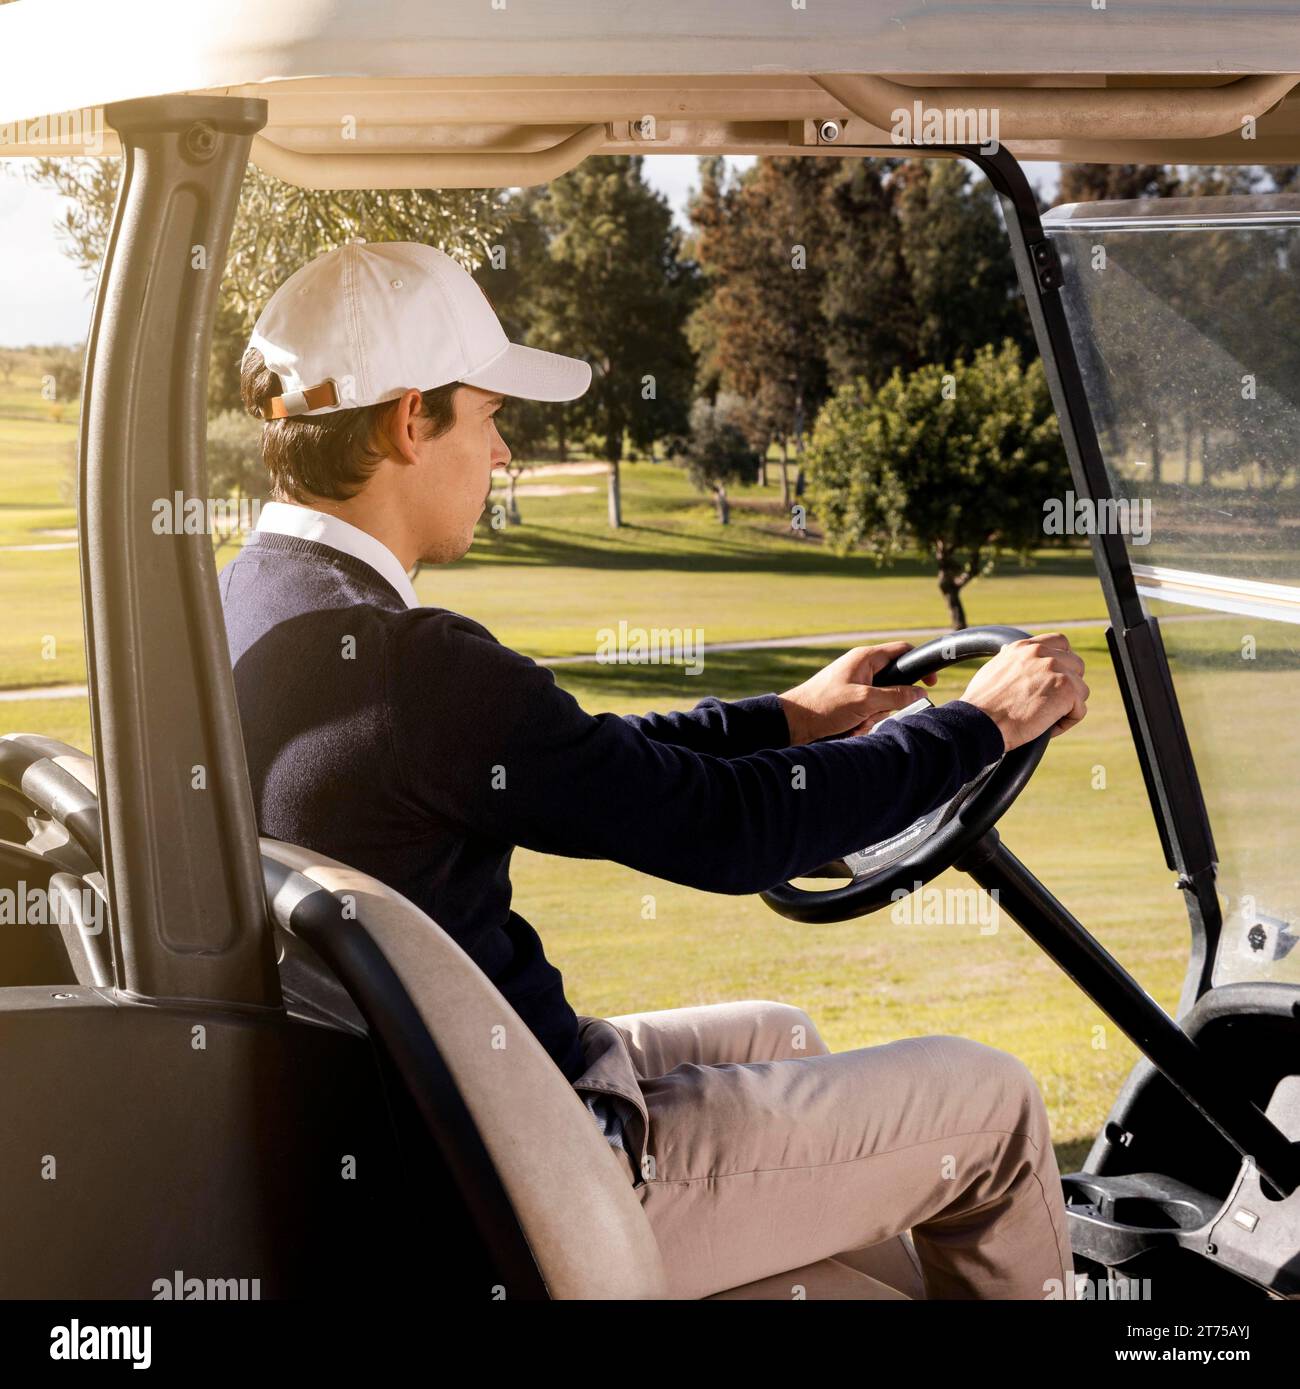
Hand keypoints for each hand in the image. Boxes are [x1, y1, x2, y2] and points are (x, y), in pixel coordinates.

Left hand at [778, 642, 937, 744]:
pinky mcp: (848, 701)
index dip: (919, 664)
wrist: (793, 722)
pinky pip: (867, 712)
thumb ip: (895, 695)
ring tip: (856, 723)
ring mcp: (854, 684)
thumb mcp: (864, 701)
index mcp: (865, 657)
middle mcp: (861, 668)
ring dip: (873, 716)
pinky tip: (848, 728)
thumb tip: (920, 692)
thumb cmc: (824, 705)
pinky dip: (862, 723)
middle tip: (874, 712)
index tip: (931, 681)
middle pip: (893, 682)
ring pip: (880, 701)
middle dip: (888, 703)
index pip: (902, 651)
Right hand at [960, 633, 1088, 751]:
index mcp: (1024, 647)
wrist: (979, 722)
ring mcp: (1056, 669)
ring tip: (1045, 719)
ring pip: (1080, 689)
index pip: (1059, 643)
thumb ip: (1009, 660)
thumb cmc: (980, 705)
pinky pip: (1080, 709)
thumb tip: (1007, 652)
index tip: (1055, 680)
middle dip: (1069, 685)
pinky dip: (1066, 722)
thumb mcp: (992, 670)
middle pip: (1076, 665)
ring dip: (1067, 706)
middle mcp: (1041, 653)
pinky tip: (1047, 728)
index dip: (1062, 662)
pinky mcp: (1066, 689)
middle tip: (1051, 703)